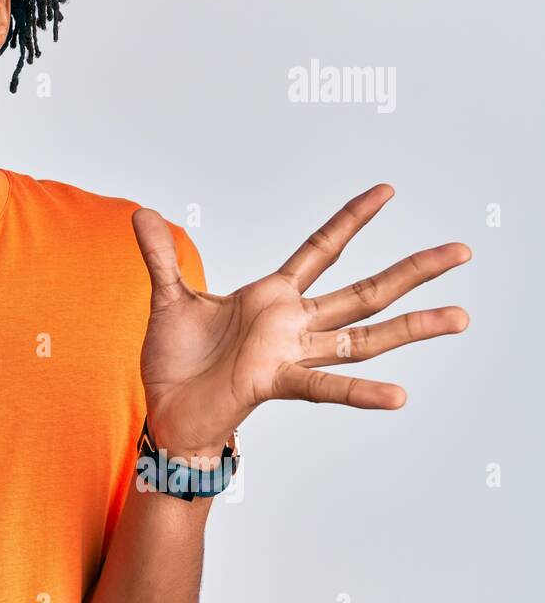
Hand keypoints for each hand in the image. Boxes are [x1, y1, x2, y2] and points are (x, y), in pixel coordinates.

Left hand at [130, 185, 470, 459]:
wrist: (166, 412)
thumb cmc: (176, 361)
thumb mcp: (167, 299)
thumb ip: (160, 256)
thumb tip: (141, 212)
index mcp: (271, 297)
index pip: (321, 249)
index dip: (351, 220)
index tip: (387, 191)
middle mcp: (291, 324)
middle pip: (364, 290)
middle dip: (412, 270)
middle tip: (461, 250)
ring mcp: (288, 353)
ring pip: (363, 336)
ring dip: (412, 328)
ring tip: (460, 316)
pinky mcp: (274, 381)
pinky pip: (323, 386)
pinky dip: (360, 392)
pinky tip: (399, 394)